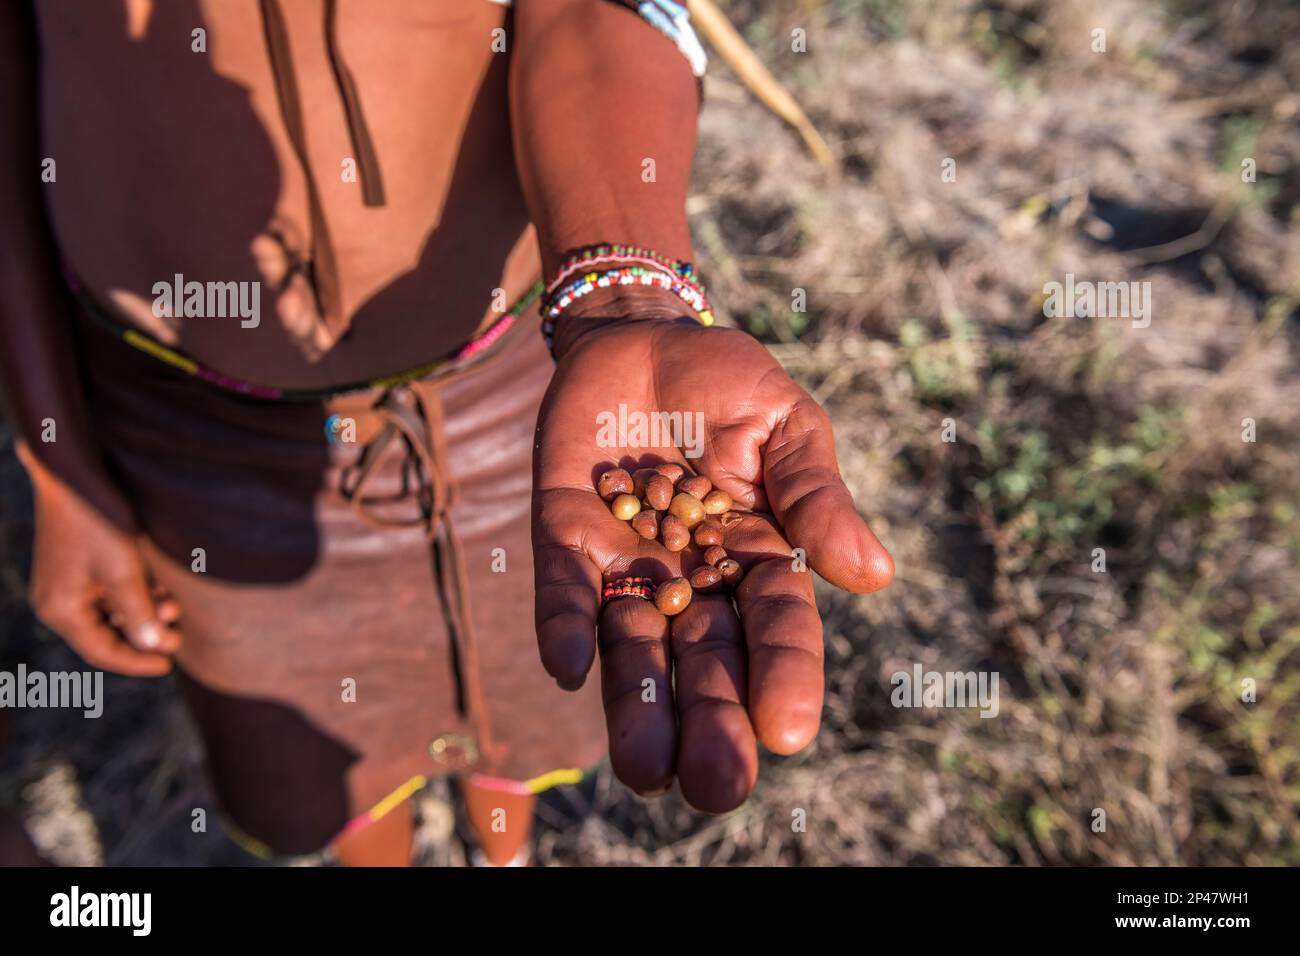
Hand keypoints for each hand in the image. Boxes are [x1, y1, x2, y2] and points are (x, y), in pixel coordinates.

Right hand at [22, 452, 180, 675]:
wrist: (75, 473)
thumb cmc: (98, 522)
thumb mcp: (124, 572)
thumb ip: (140, 614)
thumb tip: (155, 648)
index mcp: (62, 611)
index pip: (103, 653)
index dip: (138, 662)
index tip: (170, 665)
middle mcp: (58, 603)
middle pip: (107, 636)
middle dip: (146, 634)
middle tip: (180, 632)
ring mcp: (66, 585)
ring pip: (111, 614)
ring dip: (144, 613)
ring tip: (174, 604)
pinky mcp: (77, 568)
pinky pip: (107, 594)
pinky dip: (135, 595)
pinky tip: (160, 587)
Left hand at [533, 316, 893, 812]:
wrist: (641, 341)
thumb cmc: (728, 387)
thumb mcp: (787, 429)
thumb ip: (816, 498)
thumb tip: (874, 576)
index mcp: (758, 561)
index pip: (776, 629)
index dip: (783, 677)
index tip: (787, 731)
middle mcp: (692, 579)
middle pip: (703, 661)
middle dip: (709, 722)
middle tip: (715, 784)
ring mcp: (627, 565)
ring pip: (633, 650)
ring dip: (636, 709)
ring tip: (644, 771)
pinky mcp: (565, 539)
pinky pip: (564, 594)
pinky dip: (566, 628)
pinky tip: (571, 666)